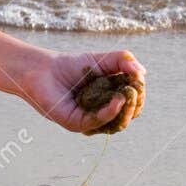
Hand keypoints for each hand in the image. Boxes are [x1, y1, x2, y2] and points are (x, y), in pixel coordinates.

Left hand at [17, 47, 145, 134]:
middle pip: (127, 117)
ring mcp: (89, 121)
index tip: (139, 81)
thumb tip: (143, 73)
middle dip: (136, 104)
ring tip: (129, 93)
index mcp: (109, 102)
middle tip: (135, 88)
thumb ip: (124, 62)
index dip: (139, 95)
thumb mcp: (103, 60)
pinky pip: (96, 122)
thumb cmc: (71, 66)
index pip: (133, 106)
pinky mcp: (75, 123)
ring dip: (127, 110)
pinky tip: (117, 100)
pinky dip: (109, 112)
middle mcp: (101, 115)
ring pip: (116, 124)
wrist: (43, 69)